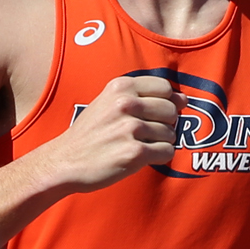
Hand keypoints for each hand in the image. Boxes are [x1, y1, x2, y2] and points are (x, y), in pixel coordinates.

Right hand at [43, 75, 184, 190]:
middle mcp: (126, 103)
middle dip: (164, 124)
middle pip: (172, 111)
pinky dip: (158, 157)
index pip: (165, 88)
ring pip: (170, 133)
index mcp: (121, 86)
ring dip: (159, 143)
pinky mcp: (134, 153)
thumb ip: (144, 96)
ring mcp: (130, 128)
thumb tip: (185, 98)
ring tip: (137, 146)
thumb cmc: (91, 132)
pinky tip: (140, 157)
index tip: (151, 115)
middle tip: (144, 134)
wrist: (64, 161)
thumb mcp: (109, 101)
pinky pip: (167, 152)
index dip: (164, 103)